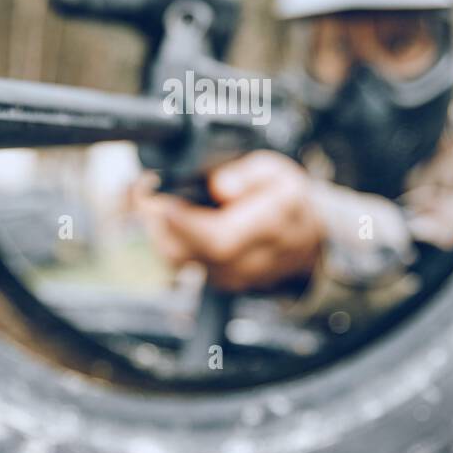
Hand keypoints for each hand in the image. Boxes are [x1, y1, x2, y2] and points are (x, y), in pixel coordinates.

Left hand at [133, 151, 324, 291]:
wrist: (308, 239)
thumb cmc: (289, 201)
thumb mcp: (277, 172)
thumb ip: (248, 175)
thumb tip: (221, 185)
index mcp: (268, 228)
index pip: (217, 238)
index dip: (180, 221)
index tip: (154, 196)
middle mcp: (248, 260)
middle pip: (186, 253)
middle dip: (155, 222)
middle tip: (144, 192)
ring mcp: (231, 276)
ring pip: (178, 260)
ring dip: (156, 230)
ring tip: (151, 200)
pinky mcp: (218, 280)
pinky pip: (181, 263)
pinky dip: (166, 240)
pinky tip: (165, 217)